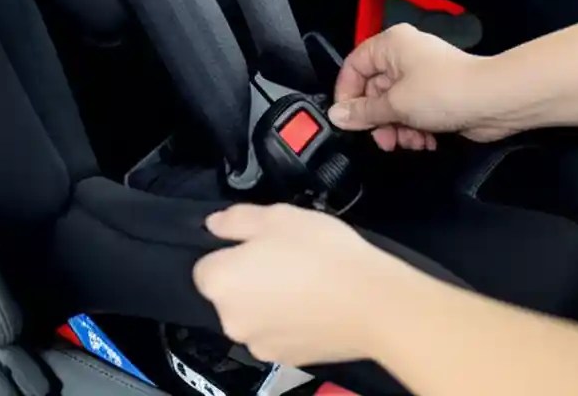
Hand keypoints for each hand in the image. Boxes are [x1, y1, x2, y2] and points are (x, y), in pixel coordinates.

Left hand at [193, 204, 406, 365]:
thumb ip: (236, 220)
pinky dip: (289, 324)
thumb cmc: (320, 251)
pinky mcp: (285, 360)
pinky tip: (316, 308)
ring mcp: (256, 345)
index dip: (233, 252)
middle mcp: (228, 320)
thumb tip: (212, 226)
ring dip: (269, 303)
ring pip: (254, 316)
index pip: (206, 265)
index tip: (262, 246)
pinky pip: (277, 334)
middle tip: (287, 261)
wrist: (371, 303)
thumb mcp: (277, 216)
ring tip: (306, 285)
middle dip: (250, 279)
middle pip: (230, 294)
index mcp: (219, 282)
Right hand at [328, 24, 522, 148]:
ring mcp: (422, 76)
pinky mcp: (437, 95)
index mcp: (391, 45)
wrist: (494, 101)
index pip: (355, 66)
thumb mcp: (395, 104)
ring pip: (394, 105)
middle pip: (374, 90)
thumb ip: (363, 112)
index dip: (347, 94)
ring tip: (410, 142)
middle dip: (378, 119)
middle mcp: (404, 56)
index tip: (347, 120)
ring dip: (397, 128)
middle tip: (383, 140)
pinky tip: (425, 142)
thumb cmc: (442, 93)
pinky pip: (413, 112)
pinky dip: (415, 128)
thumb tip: (336, 116)